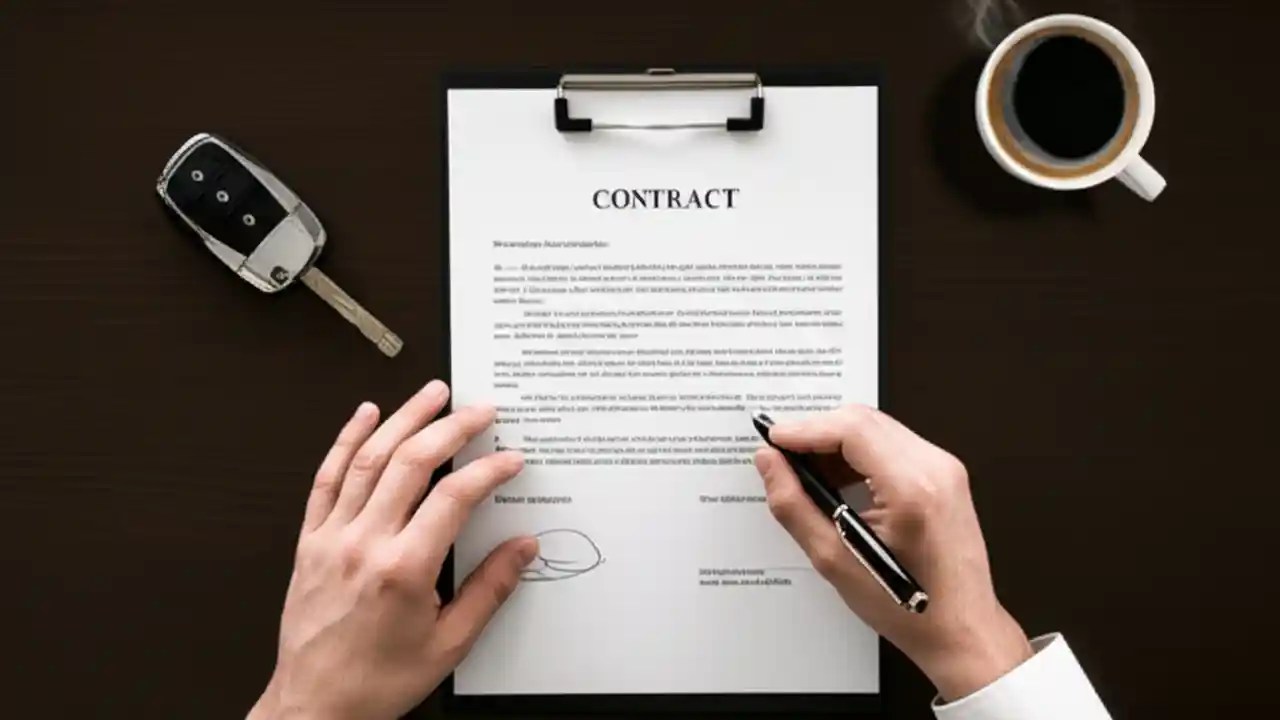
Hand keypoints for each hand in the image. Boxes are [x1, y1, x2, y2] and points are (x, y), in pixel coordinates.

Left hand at [248, 380, 536, 719]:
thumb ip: (490, 590)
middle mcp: (364, 544)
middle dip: (451, 428)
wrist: (314, 708)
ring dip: (403, 419)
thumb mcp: (450, 644)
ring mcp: (332, 538)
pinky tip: (364, 416)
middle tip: (479, 408)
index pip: (454, 498)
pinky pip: (327, 479)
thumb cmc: (378, 682)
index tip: (511, 458)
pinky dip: (346, 442)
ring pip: (369, 460)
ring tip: (431, 394)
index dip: (489, 470)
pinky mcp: (309, 542)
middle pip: (411, 463)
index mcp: (404, 570)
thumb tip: (523, 548)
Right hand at [754, 405, 1032, 701]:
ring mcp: (945, 469)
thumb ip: (795, 506)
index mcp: (913, 489)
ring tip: (806, 472)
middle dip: (816, 431)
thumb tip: (771, 465)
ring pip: (877, 428)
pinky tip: (838, 478)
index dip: (804, 428)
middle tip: (782, 455)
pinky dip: (859, 453)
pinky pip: (893, 445)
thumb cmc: (912, 608)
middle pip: (863, 421)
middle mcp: (935, 469)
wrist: (962, 630)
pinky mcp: (944, 475)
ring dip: (836, 441)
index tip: (774, 438)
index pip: (850, 430)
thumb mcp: (835, 560)